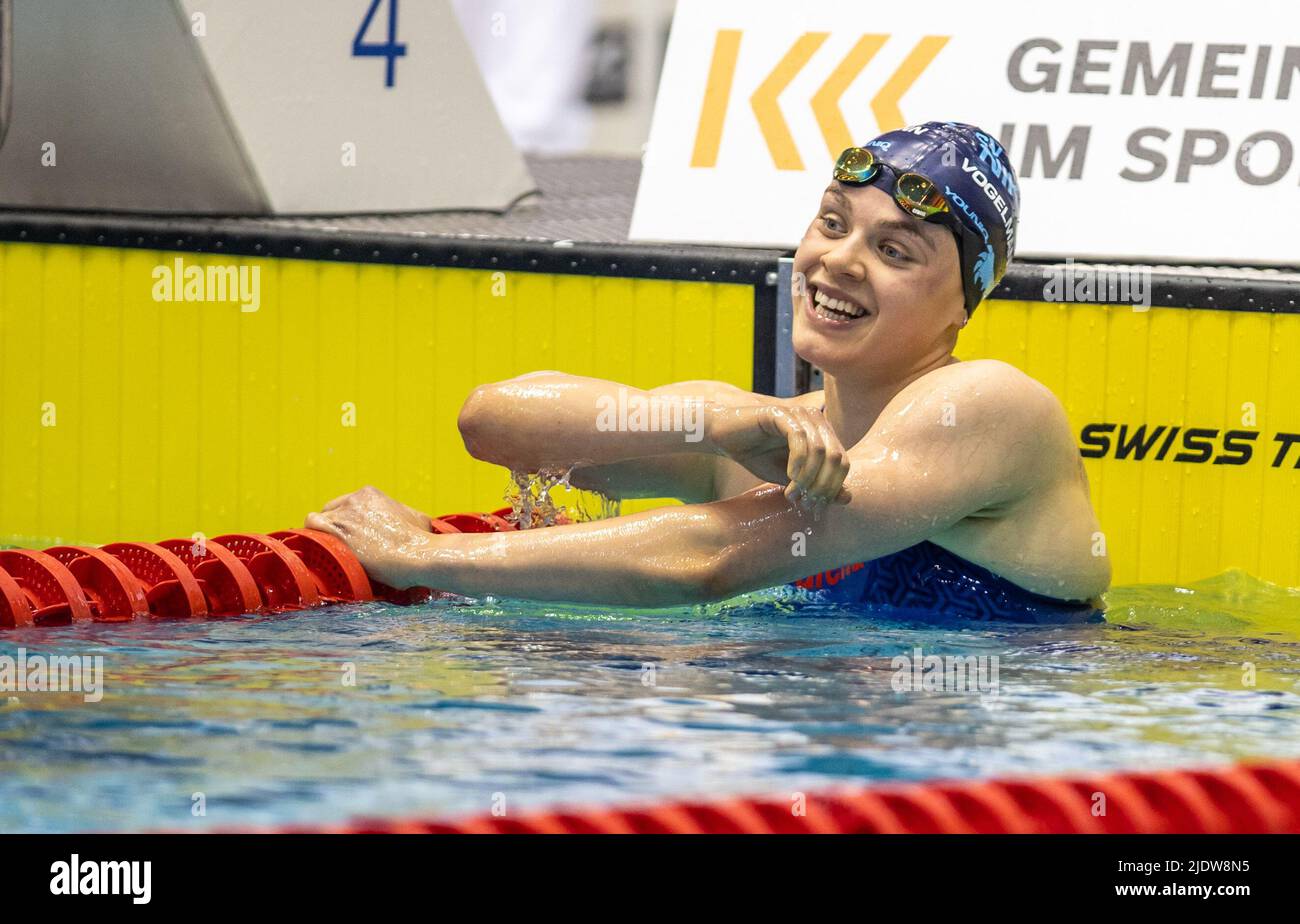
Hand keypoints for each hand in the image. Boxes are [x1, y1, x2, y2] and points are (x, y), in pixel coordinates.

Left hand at [305, 486, 433, 587]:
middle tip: (344, 547)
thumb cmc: (422, 541)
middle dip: (336, 527)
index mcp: (371, 495)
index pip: (347, 505)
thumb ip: (406, 516)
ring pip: (318, 520)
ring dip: (323, 535)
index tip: (354, 537)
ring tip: (330, 553)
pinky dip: (312, 537)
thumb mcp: (418, 519)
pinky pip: (311, 525)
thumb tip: (407, 522)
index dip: (348, 522)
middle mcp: (354, 499)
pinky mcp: (335, 530)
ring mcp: (343, 514)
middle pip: (331, 511)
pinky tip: (320, 551)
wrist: (418, 554)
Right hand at [706, 405, 850, 507]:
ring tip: (792, 494)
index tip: (814, 507)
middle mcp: (816, 420)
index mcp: (823, 434)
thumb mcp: (791, 478)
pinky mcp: (781, 413)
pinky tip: (788, 477)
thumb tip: (847, 499)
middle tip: (805, 504)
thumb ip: (818, 485)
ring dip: (808, 478)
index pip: (843, 463)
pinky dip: (797, 463)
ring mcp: (800, 414)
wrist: (725, 437)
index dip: (832, 489)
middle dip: (822, 486)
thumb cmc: (758, 455)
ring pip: (819, 451)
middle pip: (836, 457)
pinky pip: (799, 439)